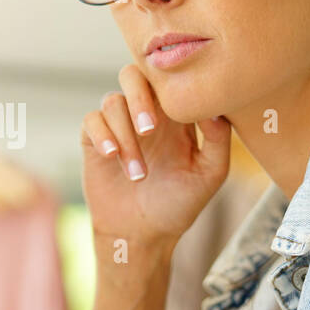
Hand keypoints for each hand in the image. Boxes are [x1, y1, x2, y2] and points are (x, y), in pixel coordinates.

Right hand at [81, 64, 231, 251]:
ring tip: (139, 174)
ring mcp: (117, 125)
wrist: (142, 234)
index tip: (181, 112)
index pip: (168, 79)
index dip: (170, 85)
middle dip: (139, 98)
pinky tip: (113, 157)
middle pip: (133, 75)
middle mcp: (143, 113)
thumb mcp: (209, 174)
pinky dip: (102, 136)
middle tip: (149, 129)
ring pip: (112, 102)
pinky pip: (91, 120)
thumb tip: (214, 108)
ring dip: (124, 135)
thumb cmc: (178, 204)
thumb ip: (218, 140)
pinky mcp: (94, 140)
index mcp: (173, 115)